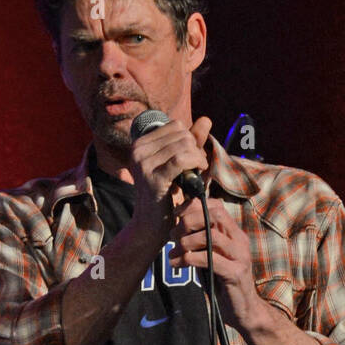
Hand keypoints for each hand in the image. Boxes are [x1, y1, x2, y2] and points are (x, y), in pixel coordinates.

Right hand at [129, 114, 211, 232]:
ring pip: (183, 145)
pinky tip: (199, 172)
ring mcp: (144, 164)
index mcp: (139, 144)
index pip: (175, 125)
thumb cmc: (166, 194)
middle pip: (181, 134)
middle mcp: (138, 150)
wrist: (151, 225)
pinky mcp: (154, 178)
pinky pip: (181, 160)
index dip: (190, 138)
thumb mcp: (178, 164)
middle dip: (195, 148)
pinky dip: (196, 163)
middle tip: (197, 167)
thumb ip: (192, 141)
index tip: (192, 157)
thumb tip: (206, 119)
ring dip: (198, 157)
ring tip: (197, 171)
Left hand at [169, 196, 272, 335]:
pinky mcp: (235, 274)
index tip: (176, 215)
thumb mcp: (210, 257)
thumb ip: (199, 241)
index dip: (194, 206)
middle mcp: (240, 241)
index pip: (216, 206)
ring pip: (211, 236)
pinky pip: (209, 259)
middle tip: (173, 235)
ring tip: (174, 251)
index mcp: (235, 234)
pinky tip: (176, 264)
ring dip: (186, 241)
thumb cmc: (223, 283)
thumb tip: (176, 226)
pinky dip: (188, 259)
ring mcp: (240, 257)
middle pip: (214, 215)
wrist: (243, 311)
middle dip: (189, 221)